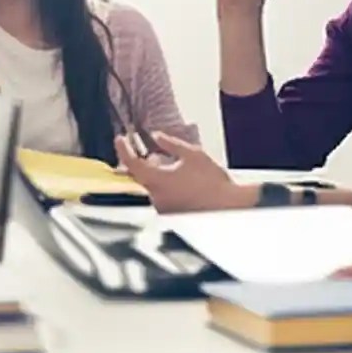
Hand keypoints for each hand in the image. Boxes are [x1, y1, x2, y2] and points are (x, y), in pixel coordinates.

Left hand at [115, 132, 254, 212]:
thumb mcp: (192, 155)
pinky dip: (163, 187)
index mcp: (157, 180)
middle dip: (143, 162)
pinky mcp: (170, 216)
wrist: (230, 207)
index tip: (120, 139)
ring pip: (151, 187)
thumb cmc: (213, 181)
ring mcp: (162, 208)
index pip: (131, 163)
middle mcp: (155, 197)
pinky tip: (179, 182)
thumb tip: (156, 136)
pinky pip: (160, 197)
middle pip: (140, 176)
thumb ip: (170, 144)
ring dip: (155, 175)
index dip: (123, 149)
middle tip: (154, 154)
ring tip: (171, 167)